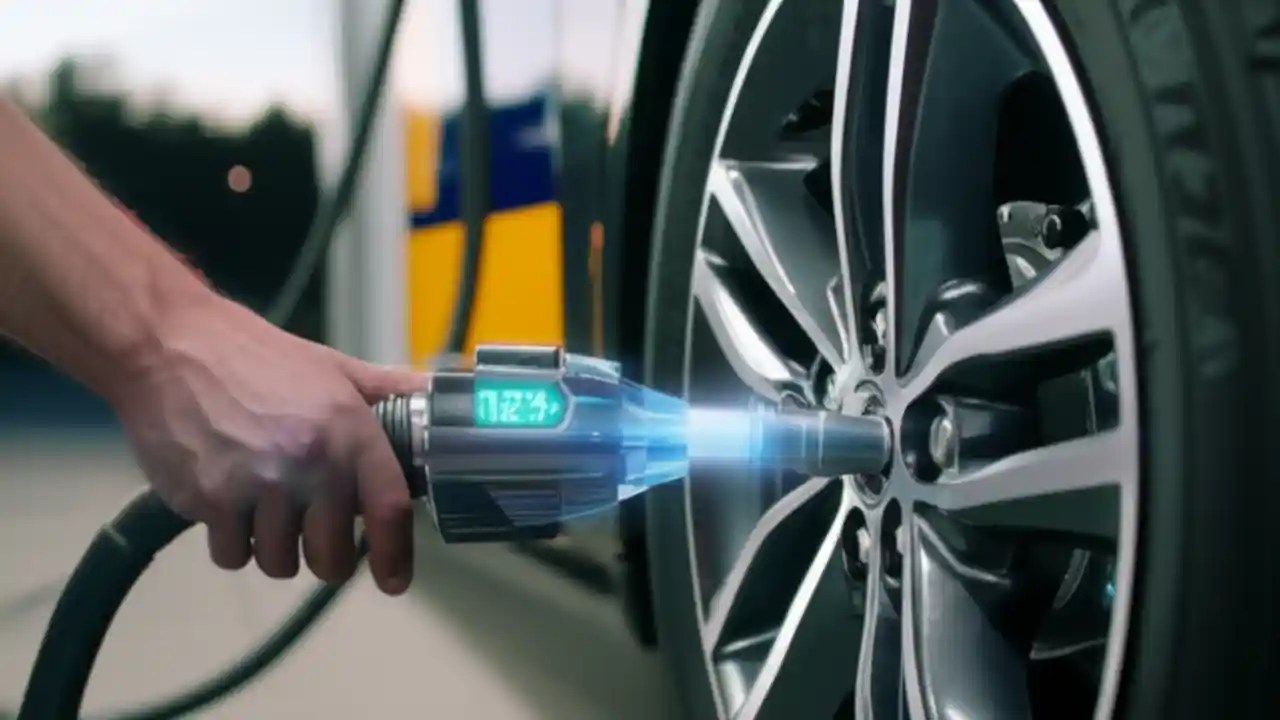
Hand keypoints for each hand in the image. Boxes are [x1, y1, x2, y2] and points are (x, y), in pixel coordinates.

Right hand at [109, 296, 425, 594]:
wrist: (168, 346)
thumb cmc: (254, 356)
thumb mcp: (332, 366)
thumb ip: (386, 390)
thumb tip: (434, 396)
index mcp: (349, 431)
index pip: (389, 510)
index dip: (397, 556)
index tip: (395, 580)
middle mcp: (310, 464)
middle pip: (334, 556)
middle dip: (327, 556)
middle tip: (314, 533)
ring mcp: (259, 486)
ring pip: (281, 562)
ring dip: (276, 548)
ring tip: (266, 510)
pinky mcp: (210, 502)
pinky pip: (234, 556)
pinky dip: (233, 542)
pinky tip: (229, 506)